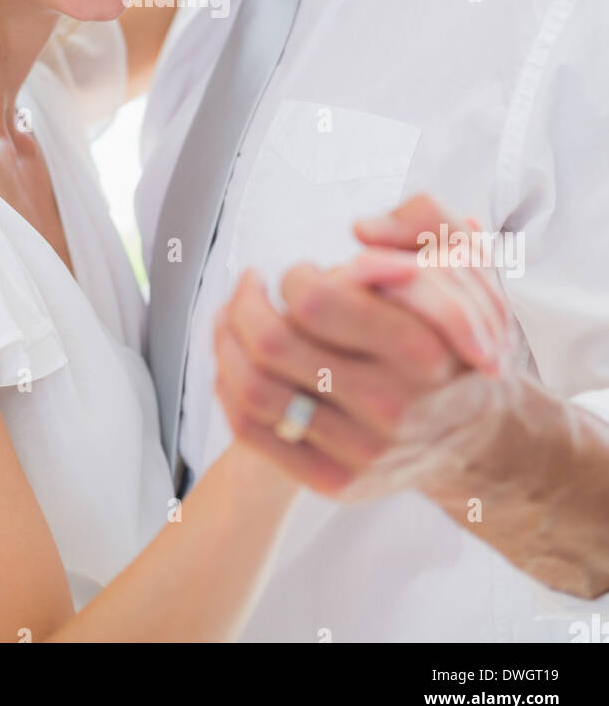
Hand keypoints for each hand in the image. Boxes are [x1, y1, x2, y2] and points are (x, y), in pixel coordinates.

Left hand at [213, 195, 513, 496]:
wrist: (478, 435)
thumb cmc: (457, 338)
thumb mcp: (467, 265)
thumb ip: (427, 224)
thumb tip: (361, 233)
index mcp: (421, 348)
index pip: (315, 302)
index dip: (295, 276)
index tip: (303, 271)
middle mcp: (392, 405)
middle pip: (272, 344)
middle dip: (246, 302)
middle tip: (252, 284)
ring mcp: (362, 450)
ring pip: (253, 390)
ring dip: (226, 341)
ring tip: (231, 315)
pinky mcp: (337, 481)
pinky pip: (255, 433)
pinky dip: (228, 389)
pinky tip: (233, 359)